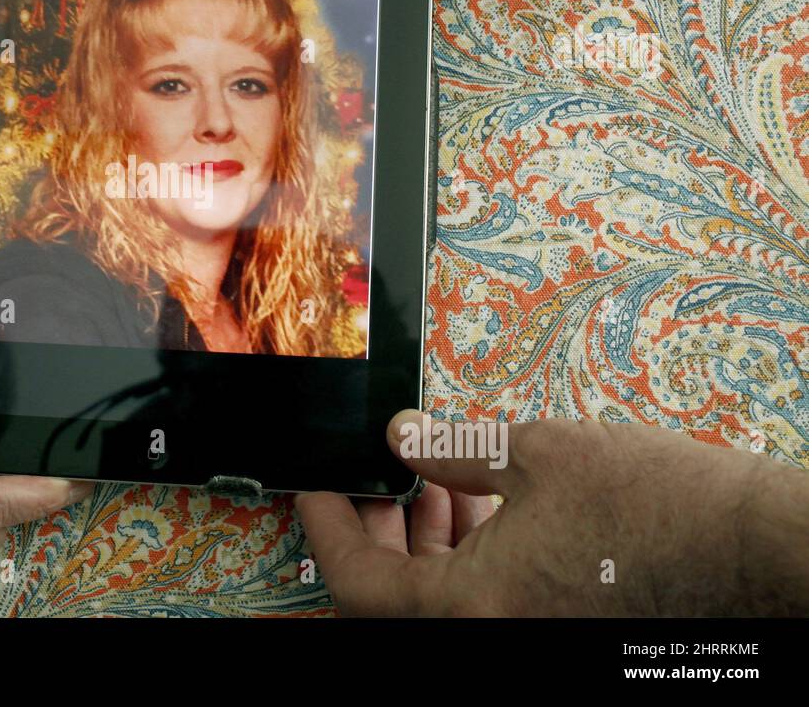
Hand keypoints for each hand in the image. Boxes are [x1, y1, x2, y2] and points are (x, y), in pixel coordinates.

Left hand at [296, 411, 808, 614]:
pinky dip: (466, 559)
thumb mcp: (541, 451)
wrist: (762, 552)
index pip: (358, 584)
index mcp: (477, 608)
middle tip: (374, 477)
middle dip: (376, 533)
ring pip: (440, 604)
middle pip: (395, 600)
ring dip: (422, 544)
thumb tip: (400, 437)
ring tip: (432, 479)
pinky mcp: (558, 631)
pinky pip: (485, 605)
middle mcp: (496, 639)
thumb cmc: (666, 506)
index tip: (313, 487)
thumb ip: (453, 447)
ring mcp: (529, 639)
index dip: (325, 529)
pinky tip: (481, 503)